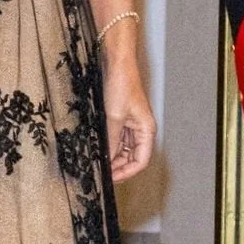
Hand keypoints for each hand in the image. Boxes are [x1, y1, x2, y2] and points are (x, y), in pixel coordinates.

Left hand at [101, 56, 155, 182]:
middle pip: (132, 158)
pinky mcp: (120, 119)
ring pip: (122, 150)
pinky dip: (107, 147)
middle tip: (100, 174)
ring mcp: (130, 125)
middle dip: (118, 167)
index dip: (126, 173)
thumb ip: (111, 141)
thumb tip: (105, 161)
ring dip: (111, 158)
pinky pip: (115, 140)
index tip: (111, 179)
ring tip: (97, 164)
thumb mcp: (113, 118)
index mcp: (147, 131)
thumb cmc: (122, 86)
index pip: (140, 161)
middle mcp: (141, 130)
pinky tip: (97, 150)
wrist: (117, 64)